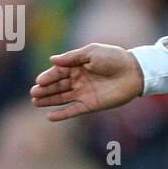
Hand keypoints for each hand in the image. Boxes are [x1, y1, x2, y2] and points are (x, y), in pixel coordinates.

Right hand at [30, 44, 144, 120]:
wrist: (134, 72)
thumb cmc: (114, 58)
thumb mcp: (92, 52)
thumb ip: (72, 57)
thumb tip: (52, 59)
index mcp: (78, 66)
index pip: (58, 72)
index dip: (48, 77)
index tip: (38, 81)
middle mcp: (79, 80)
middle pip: (58, 86)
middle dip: (44, 89)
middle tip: (33, 93)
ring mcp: (84, 93)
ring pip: (62, 98)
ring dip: (49, 100)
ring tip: (35, 102)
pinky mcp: (91, 105)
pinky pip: (74, 111)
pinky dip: (62, 114)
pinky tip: (50, 117)